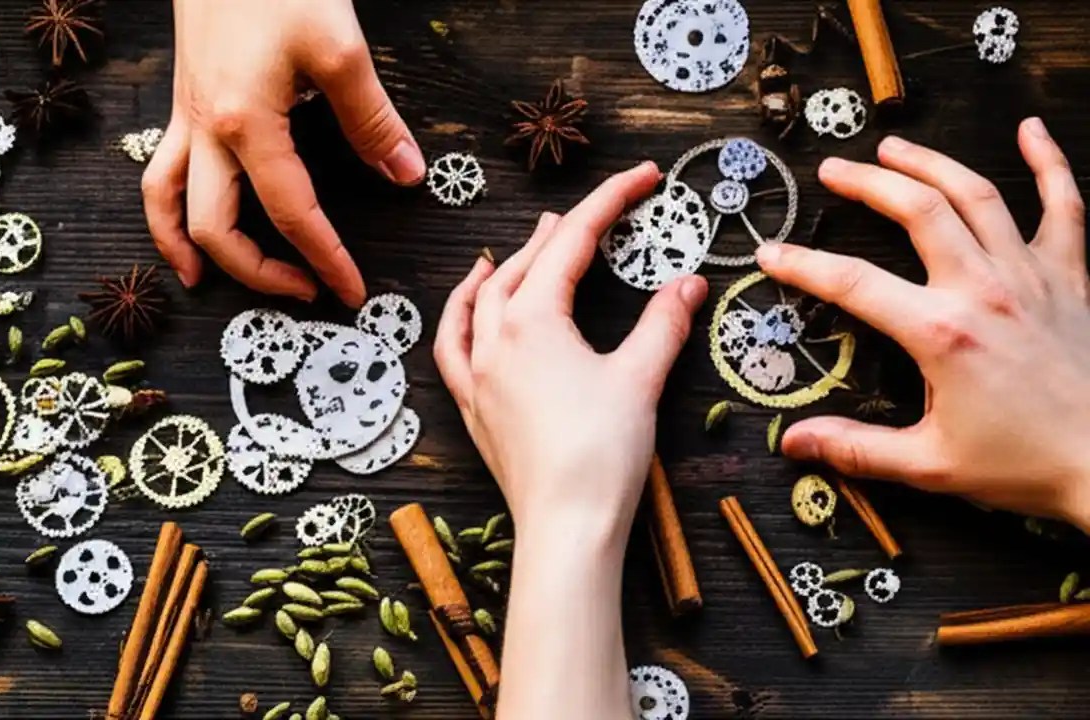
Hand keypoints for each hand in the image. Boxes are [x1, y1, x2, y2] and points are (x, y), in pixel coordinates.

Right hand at [142, 0, 425, 305]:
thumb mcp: (340, 48)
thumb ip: (372, 119)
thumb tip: (404, 173)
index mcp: (246, 124)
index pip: (291, 214)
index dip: (325, 259)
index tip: (350, 289)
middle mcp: (205, 129)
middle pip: (215, 227)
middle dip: (257, 273)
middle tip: (302, 291)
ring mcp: (186, 115)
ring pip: (166, 203)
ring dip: (188, 248)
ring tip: (206, 281)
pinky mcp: (184, 99)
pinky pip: (160, 168)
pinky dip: (166, 204)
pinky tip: (187, 215)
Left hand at [434, 161, 708, 543]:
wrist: (565, 526)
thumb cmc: (601, 454)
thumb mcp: (640, 378)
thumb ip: (664, 324)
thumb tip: (689, 285)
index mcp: (533, 321)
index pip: (574, 242)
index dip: (611, 201)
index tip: (644, 176)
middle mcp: (494, 340)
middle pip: (523, 264)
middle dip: (559, 231)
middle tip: (591, 212)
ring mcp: (476, 375)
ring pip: (481, 300)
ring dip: (504, 267)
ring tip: (519, 247)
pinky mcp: (473, 408)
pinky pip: (453, 347)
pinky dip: (461, 317)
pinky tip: (471, 311)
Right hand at [758, 118, 1089, 529]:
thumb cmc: (1024, 466)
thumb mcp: (930, 465)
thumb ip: (857, 449)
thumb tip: (793, 443)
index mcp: (941, 333)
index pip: (853, 284)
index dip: (803, 265)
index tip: (771, 254)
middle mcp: (984, 290)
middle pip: (917, 211)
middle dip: (868, 183)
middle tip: (833, 171)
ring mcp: (1031, 276)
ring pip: (976, 195)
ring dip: (930, 163)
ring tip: (893, 147)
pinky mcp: (1071, 278)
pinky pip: (1065, 207)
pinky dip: (1051, 163)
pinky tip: (1032, 130)